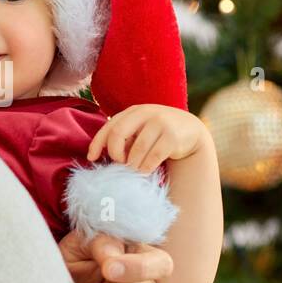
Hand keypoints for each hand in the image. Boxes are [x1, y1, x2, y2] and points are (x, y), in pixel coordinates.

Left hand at [86, 104, 207, 174]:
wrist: (189, 130)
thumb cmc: (157, 133)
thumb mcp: (139, 130)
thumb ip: (123, 137)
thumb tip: (100, 156)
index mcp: (133, 112)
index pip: (109, 126)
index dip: (98, 143)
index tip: (92, 158)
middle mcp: (145, 113)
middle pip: (118, 133)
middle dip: (115, 153)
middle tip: (119, 164)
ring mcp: (160, 123)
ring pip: (136, 149)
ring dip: (132, 164)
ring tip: (133, 170)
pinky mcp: (172, 137)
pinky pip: (153, 157)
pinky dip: (146, 167)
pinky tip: (145, 171)